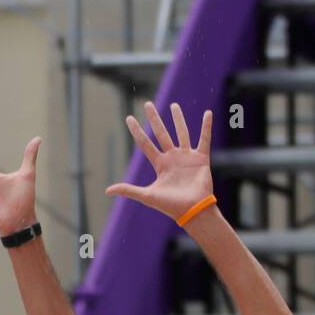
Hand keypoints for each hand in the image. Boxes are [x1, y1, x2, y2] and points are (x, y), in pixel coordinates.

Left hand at [105, 102, 212, 221]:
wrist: (192, 211)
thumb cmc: (170, 206)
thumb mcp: (146, 196)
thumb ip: (128, 190)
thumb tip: (107, 190)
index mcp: (160, 165)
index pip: (145, 144)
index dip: (137, 131)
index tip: (129, 118)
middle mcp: (172, 158)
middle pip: (161, 133)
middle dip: (154, 119)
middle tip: (148, 104)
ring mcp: (186, 157)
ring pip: (182, 133)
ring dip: (178, 119)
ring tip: (173, 105)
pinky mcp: (201, 159)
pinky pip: (204, 139)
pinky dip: (206, 127)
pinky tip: (207, 113)